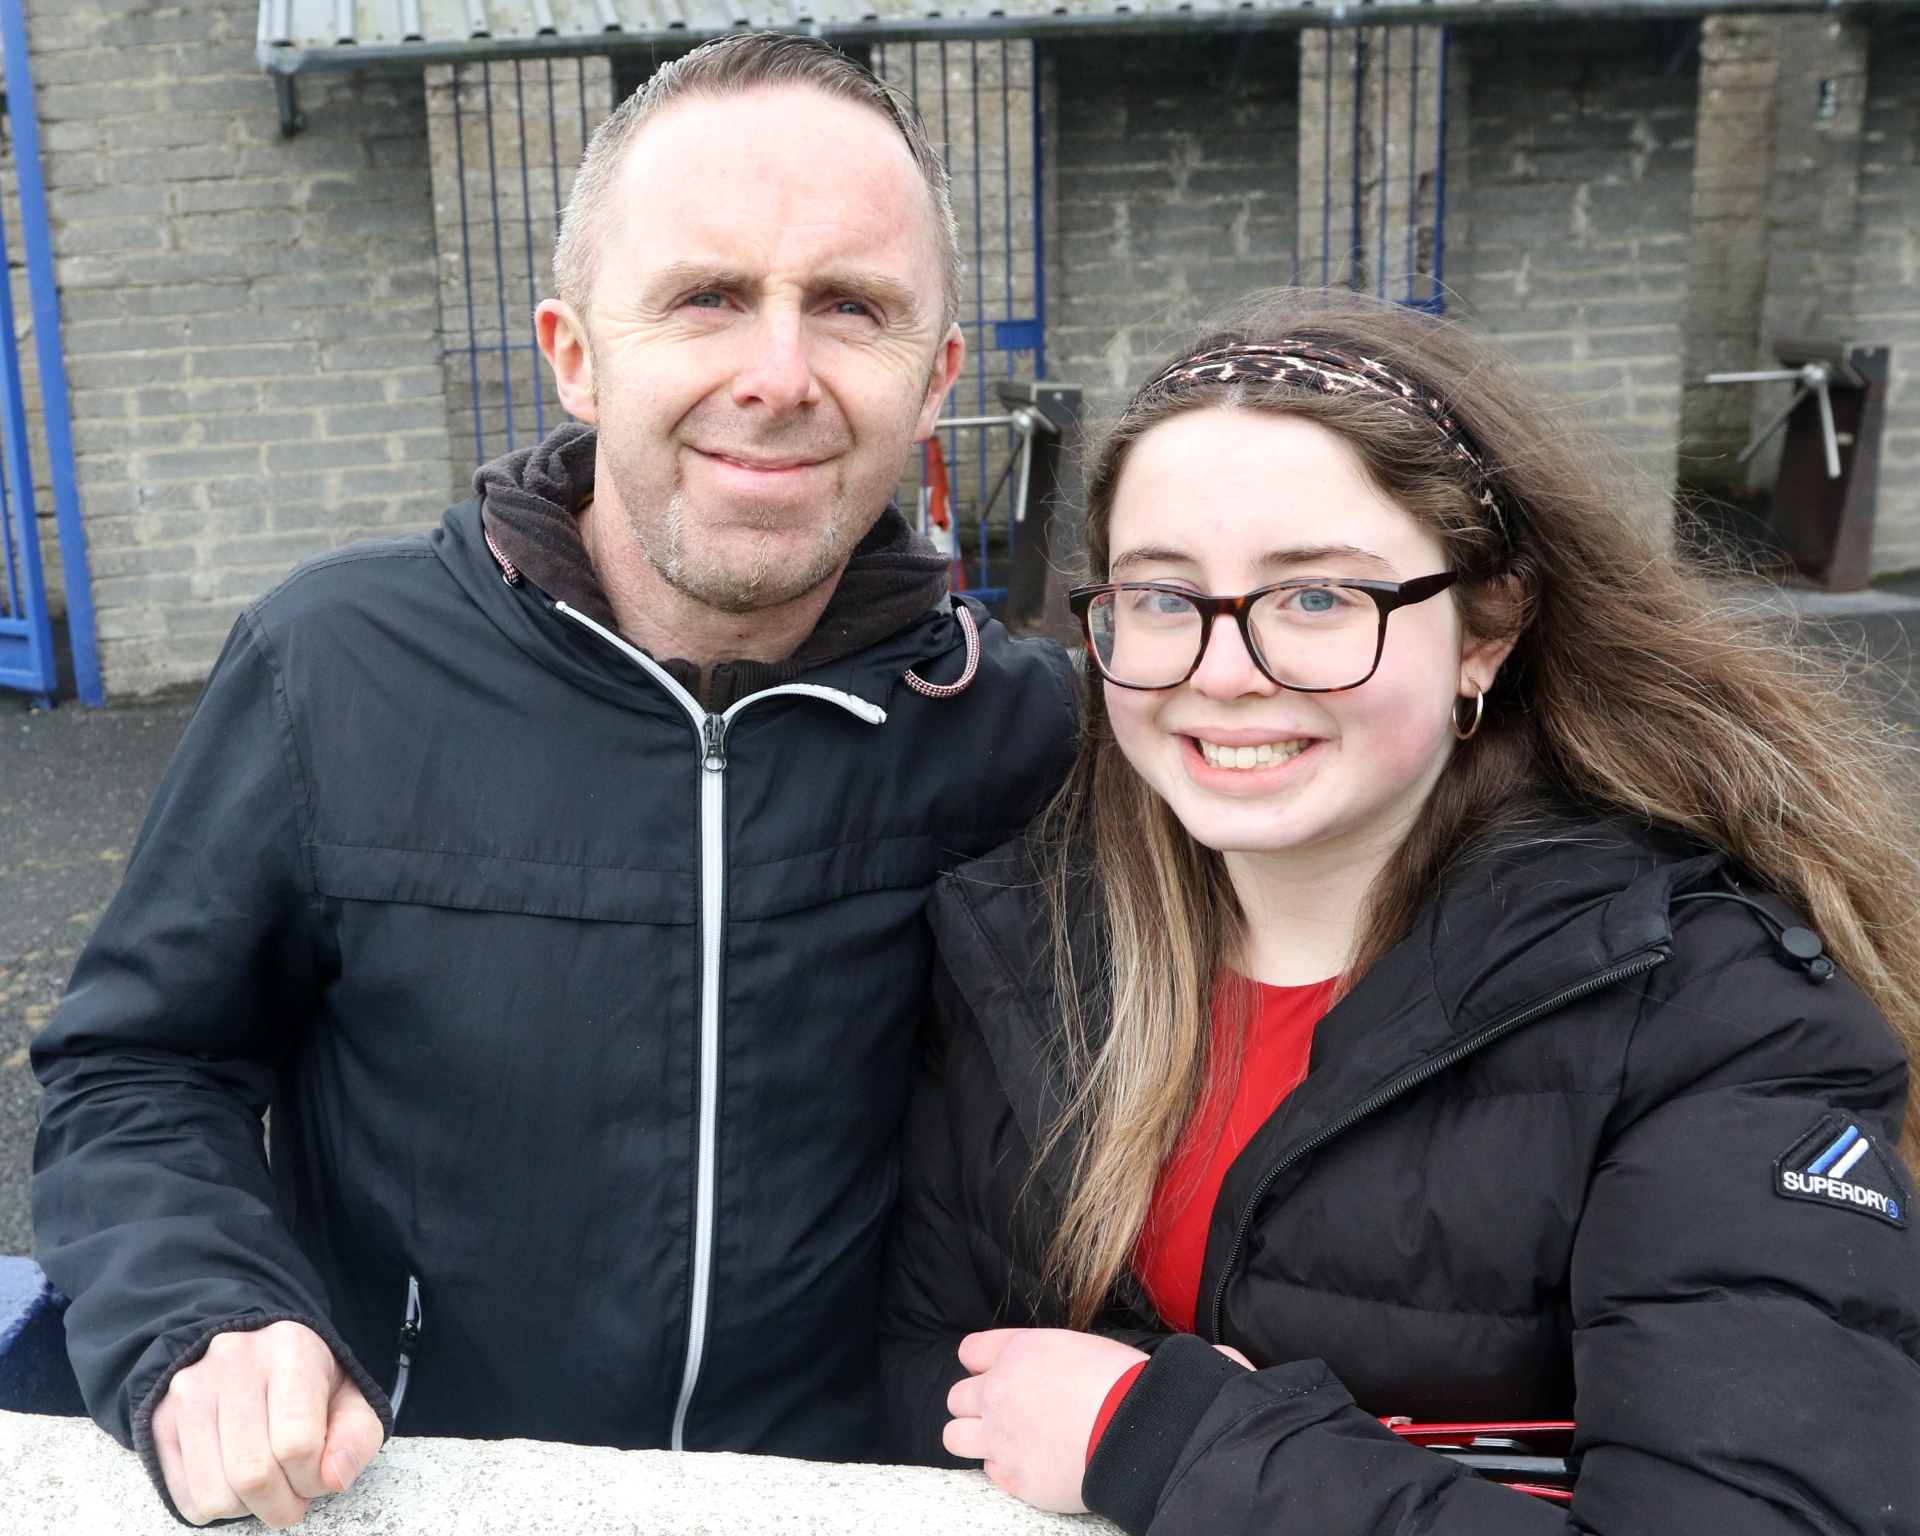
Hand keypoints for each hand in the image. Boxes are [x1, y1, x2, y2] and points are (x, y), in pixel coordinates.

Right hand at [151, 1319, 384, 1527]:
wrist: (257, 1352)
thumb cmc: (309, 1382)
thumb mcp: (350, 1399)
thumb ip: (358, 1436)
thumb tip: (335, 1477)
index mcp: (290, 1349)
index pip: (296, 1443)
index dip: (313, 1478)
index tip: (320, 1475)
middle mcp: (233, 1362)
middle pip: (252, 1474)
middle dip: (283, 1503)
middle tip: (295, 1493)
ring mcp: (190, 1390)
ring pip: (215, 1494)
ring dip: (249, 1509)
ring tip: (267, 1484)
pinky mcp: (162, 1419)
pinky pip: (185, 1498)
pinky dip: (217, 1507)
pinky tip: (235, 1479)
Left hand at [944, 1328, 1147, 1511]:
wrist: (1136, 1431)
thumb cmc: (1121, 1381)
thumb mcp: (1076, 1347)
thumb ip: (1039, 1357)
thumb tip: (1038, 1371)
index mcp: (1016, 1352)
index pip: (970, 1352)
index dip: (983, 1364)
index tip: (995, 1374)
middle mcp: (998, 1391)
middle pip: (957, 1397)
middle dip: (976, 1404)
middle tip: (1005, 1412)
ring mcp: (1000, 1437)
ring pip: (954, 1437)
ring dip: (974, 1437)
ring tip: (1003, 1441)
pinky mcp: (1013, 1477)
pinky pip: (989, 1470)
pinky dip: (1006, 1467)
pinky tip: (1033, 1462)